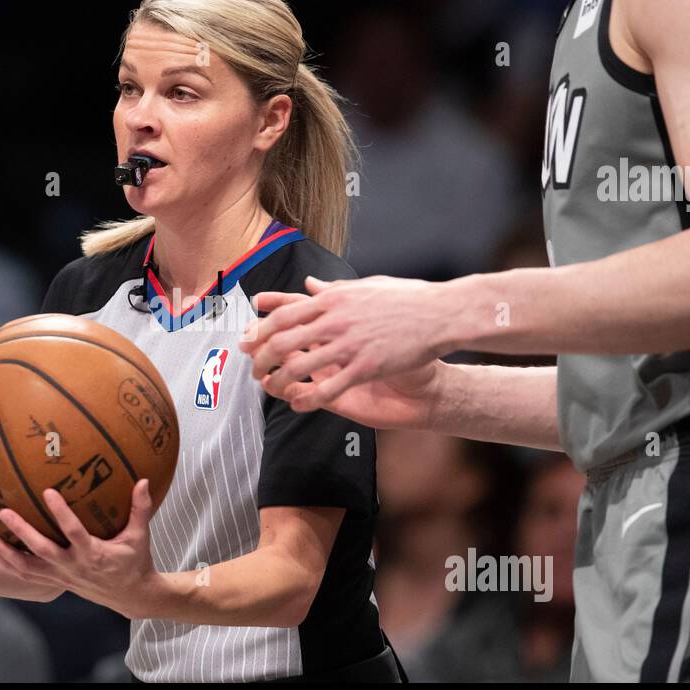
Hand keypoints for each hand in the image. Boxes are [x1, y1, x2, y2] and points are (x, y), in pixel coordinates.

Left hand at [0, 478, 165, 619]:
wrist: (130, 596)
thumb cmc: (135, 562)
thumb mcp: (139, 536)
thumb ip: (140, 508)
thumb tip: (144, 480)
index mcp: (93, 554)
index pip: (73, 532)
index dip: (60, 513)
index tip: (47, 491)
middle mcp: (73, 567)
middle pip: (41, 550)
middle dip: (21, 532)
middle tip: (2, 511)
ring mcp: (61, 576)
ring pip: (26, 566)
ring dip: (4, 551)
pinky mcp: (54, 581)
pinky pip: (26, 573)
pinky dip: (8, 562)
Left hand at [240, 276, 452, 418]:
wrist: (441, 314)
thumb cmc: (407, 298)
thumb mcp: (366, 285)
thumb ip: (333, 288)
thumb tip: (311, 283)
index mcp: (334, 299)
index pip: (284, 314)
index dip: (261, 329)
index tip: (248, 339)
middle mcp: (336, 320)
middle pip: (283, 340)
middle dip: (261, 357)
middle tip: (253, 368)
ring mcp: (349, 344)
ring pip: (299, 365)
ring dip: (278, 380)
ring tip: (270, 388)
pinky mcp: (366, 366)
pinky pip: (328, 388)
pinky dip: (307, 399)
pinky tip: (298, 405)